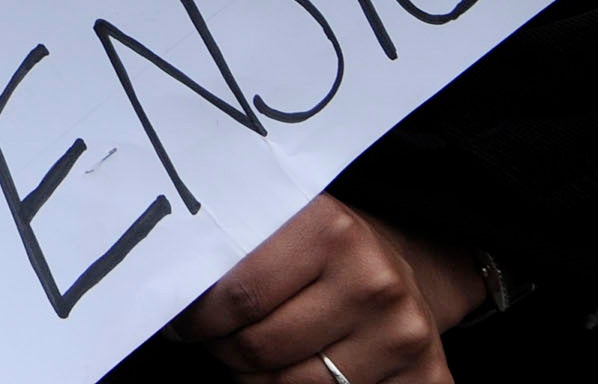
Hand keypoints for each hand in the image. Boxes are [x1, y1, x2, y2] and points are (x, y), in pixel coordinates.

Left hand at [167, 195, 481, 381]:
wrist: (401, 267)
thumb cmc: (321, 250)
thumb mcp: (281, 229)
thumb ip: (234, 253)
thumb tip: (168, 296)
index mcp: (331, 230)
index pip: (237, 296)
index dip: (197, 318)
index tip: (180, 324)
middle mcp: (374, 282)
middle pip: (260, 349)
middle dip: (223, 351)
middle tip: (211, 343)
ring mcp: (404, 335)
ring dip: (254, 381)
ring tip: (247, 360)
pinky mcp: (429, 377)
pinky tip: (289, 375)